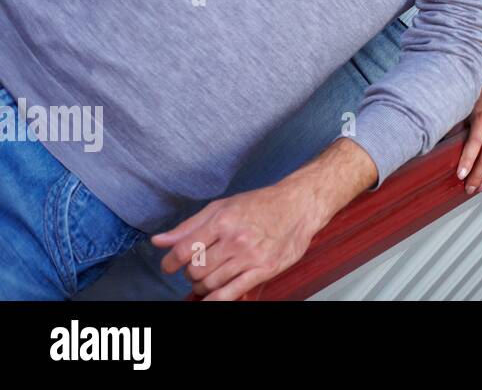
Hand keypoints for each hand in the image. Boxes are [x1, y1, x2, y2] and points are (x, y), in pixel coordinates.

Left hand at [153, 177, 328, 300]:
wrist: (299, 206)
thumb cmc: (261, 204)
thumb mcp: (223, 207)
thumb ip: (189, 226)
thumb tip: (159, 241)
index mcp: (223, 221)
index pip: (184, 250)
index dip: (170, 263)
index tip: (169, 266)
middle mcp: (235, 239)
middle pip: (196, 270)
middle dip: (189, 273)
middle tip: (195, 269)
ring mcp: (250, 256)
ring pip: (211, 283)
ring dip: (202, 286)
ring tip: (206, 279)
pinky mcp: (264, 269)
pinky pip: (232, 292)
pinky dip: (216, 300)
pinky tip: (211, 297)